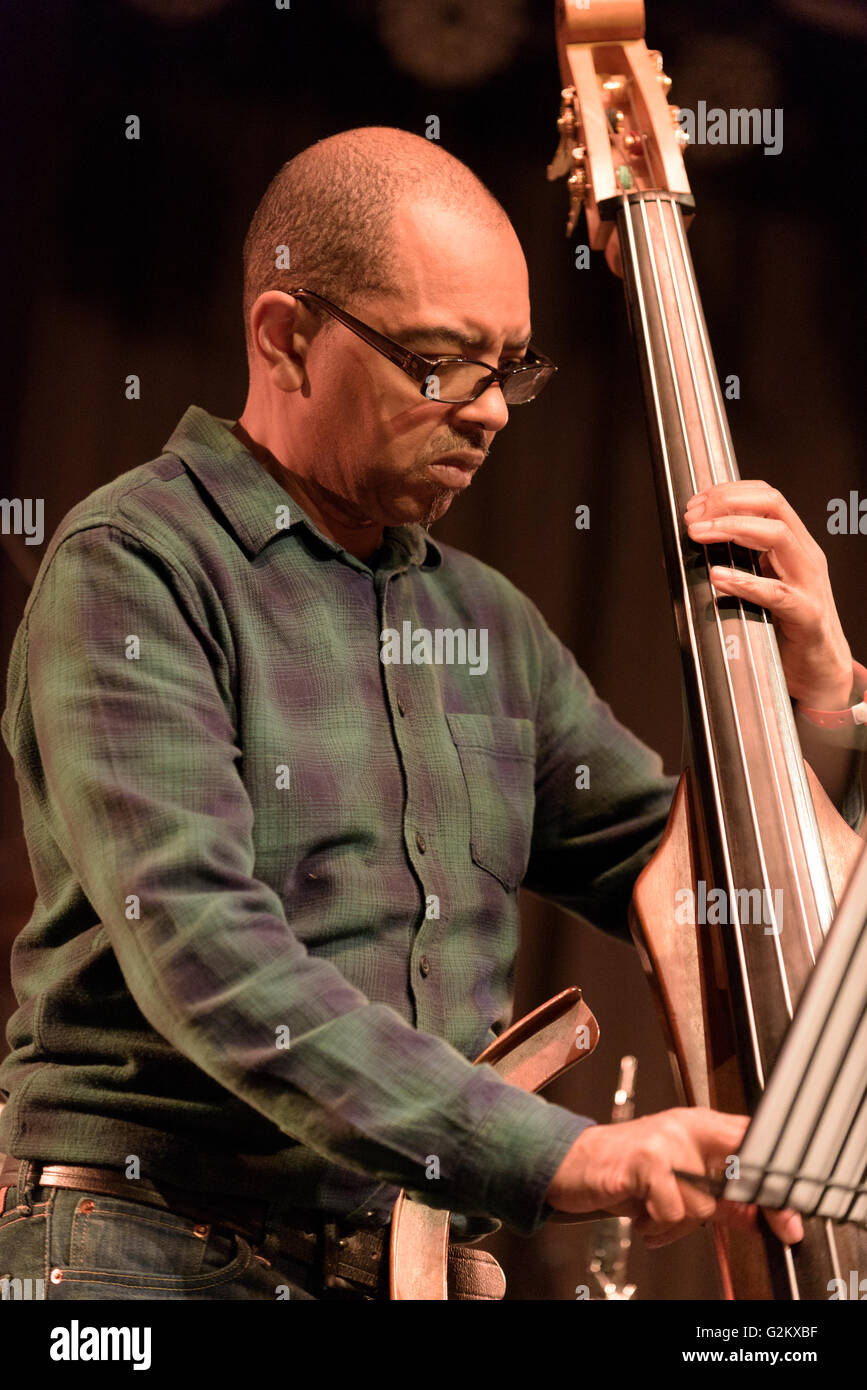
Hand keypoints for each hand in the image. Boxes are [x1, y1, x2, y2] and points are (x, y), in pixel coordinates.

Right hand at [545, 1106, 802, 1249]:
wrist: (576, 1164)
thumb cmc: (629, 1170)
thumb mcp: (680, 1180)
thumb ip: (724, 1197)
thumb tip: (765, 1217)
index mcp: (701, 1125)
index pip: (753, 1141)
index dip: (776, 1179)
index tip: (791, 1217)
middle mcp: (687, 1126)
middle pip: (740, 1171)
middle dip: (747, 1206)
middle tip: (749, 1224)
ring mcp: (665, 1140)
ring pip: (703, 1204)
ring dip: (679, 1223)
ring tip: (656, 1214)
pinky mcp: (643, 1160)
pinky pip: (672, 1209)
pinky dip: (658, 1223)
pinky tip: (641, 1215)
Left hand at [684, 480, 853, 709]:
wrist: (819, 669)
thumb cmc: (785, 627)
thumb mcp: (755, 588)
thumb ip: (728, 567)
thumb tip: (677, 555)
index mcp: (793, 544)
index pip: (766, 497)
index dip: (728, 492)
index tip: (695, 504)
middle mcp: (804, 555)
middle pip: (772, 505)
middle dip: (727, 503)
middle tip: (693, 517)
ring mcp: (808, 583)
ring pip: (778, 536)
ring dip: (732, 529)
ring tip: (698, 536)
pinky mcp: (806, 614)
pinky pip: (777, 592)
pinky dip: (744, 582)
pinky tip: (717, 577)